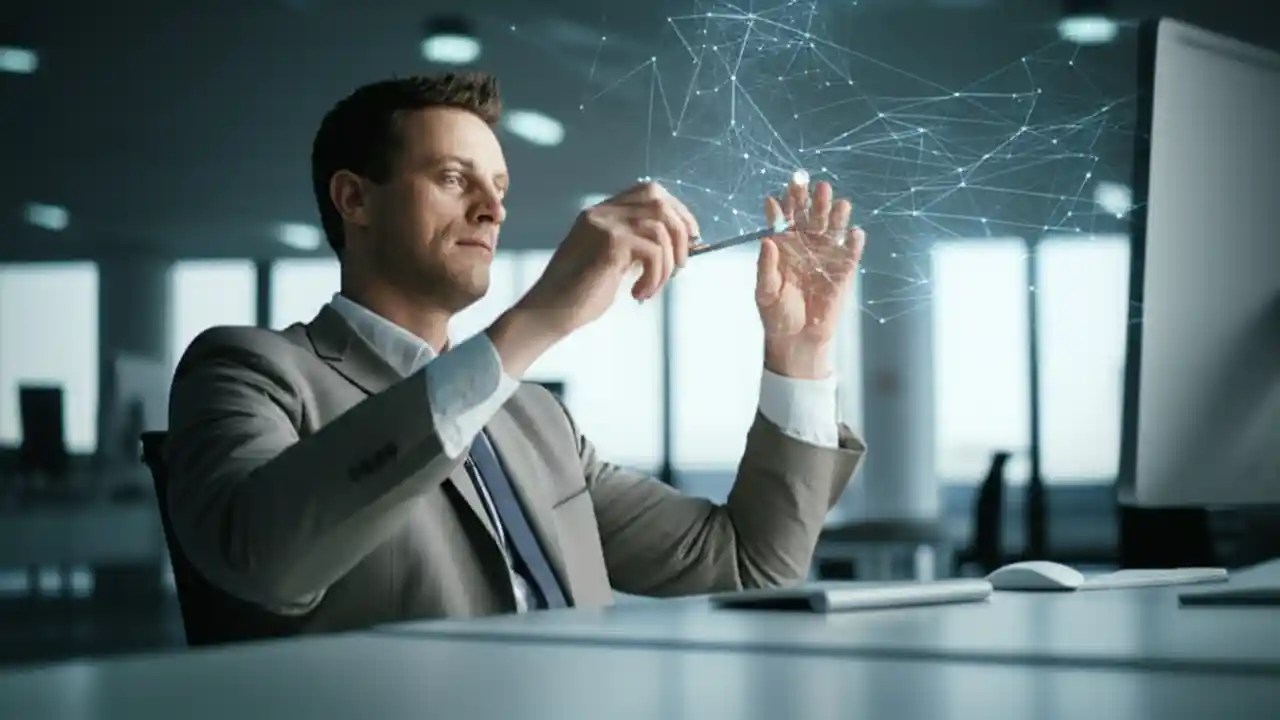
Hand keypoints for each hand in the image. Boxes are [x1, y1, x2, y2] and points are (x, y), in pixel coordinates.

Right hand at [489, 182, 697, 374]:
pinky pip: (652, 251)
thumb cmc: (580, 294)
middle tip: (680, 264)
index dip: (677, 210)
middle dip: (680, 231)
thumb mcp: (613, 262)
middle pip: (658, 200)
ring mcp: (604, 225)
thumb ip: (636, 246)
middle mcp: (602, 212)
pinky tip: (640, 293)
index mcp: (602, 213)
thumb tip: (679, 244)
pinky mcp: (608, 244)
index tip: (690, 236)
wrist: (549, 312)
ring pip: (659, 228)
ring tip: (653, 287)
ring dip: (666, 263)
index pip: (650, 191)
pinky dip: (655, 276)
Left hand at [756, 179, 866, 378]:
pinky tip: (854, 233)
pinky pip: (851, 252)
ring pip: (831, 228)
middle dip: (810, 200)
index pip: (781, 220)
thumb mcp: (765, 291)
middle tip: (811, 185)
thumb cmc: (776, 313)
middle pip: (809, 216)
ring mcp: (826, 254)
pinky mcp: (843, 269)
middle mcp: (805, 244)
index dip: (779, 208)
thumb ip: (765, 266)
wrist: (797, 338)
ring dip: (834, 213)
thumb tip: (767, 240)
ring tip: (836, 201)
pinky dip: (854, 242)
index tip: (774, 199)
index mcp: (783, 245)